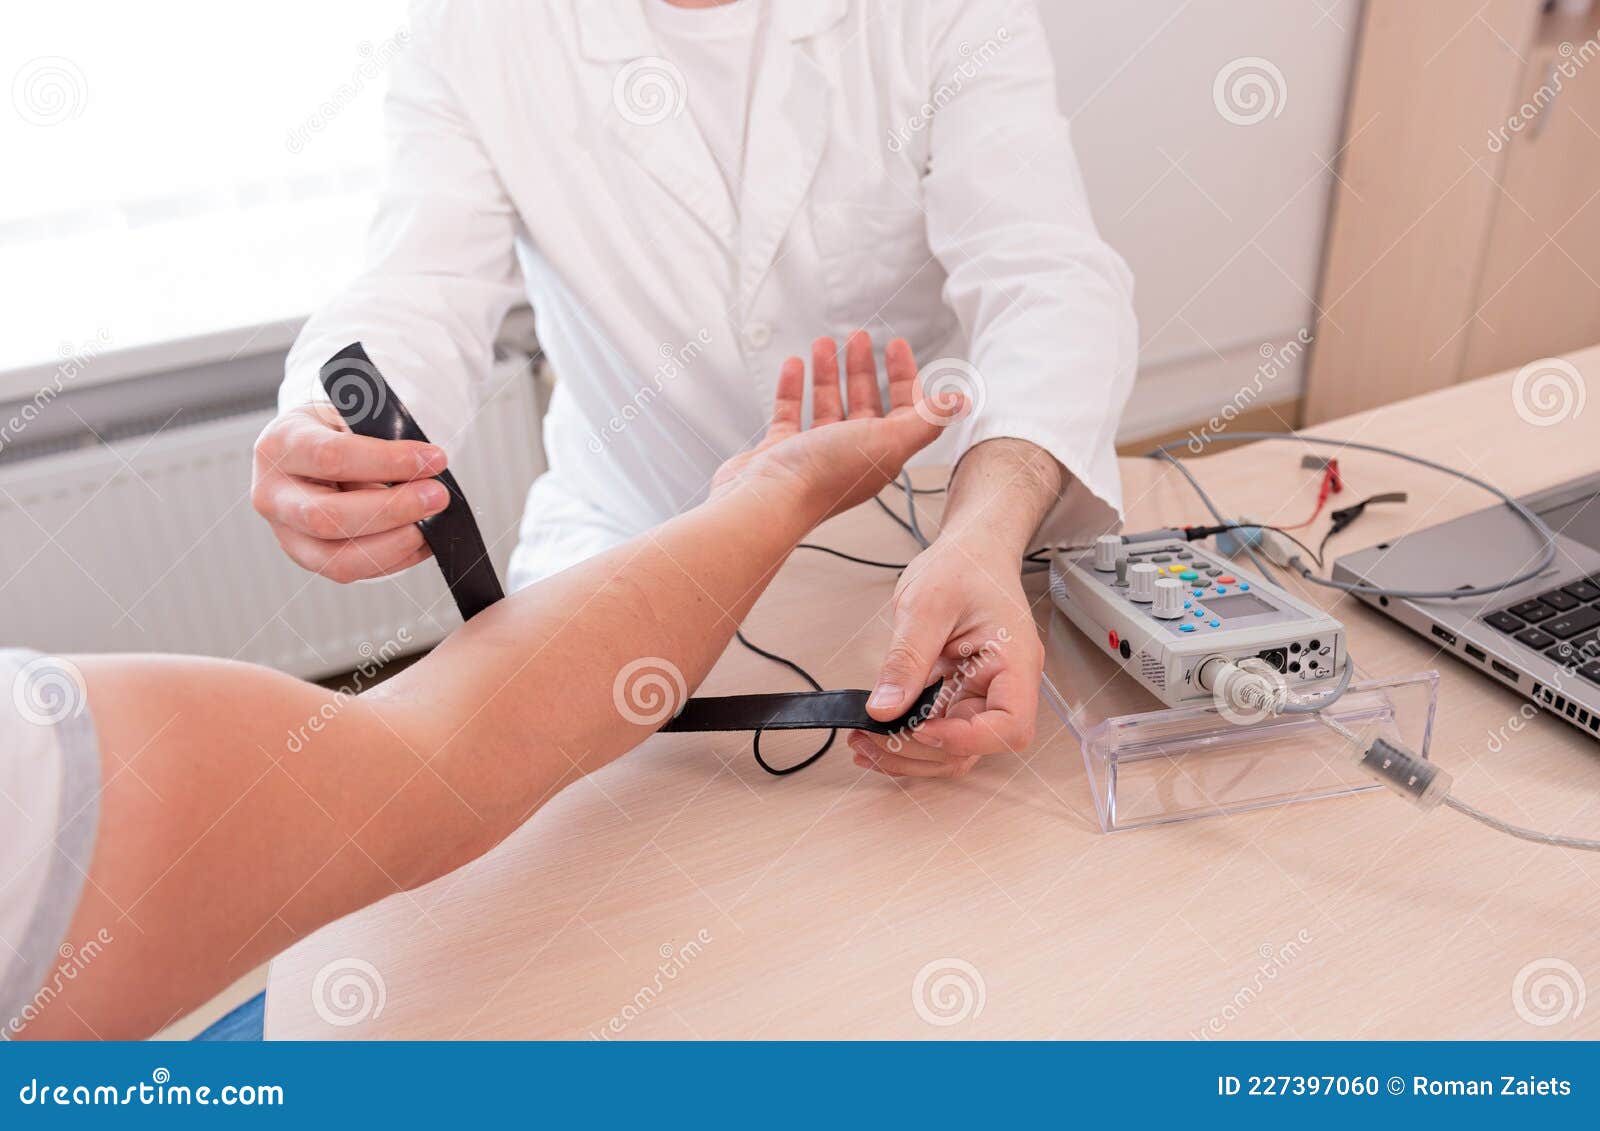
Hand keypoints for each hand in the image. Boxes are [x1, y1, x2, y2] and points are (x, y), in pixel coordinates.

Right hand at [251, 404, 451, 582]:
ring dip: (395, 544)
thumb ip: (379, 437)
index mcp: (281, 446)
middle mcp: (273, 495)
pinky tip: (423, 541)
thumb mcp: (351, 414)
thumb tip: (422, 469)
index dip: (387, 461)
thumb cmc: (335, 430)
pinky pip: (352, 571)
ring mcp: (286, 533)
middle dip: (392, 510)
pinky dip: (395, 559)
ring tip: (431, 525)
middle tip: (437, 496)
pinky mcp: (308, 559)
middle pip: (328, 517)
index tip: (433, 459)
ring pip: (338, 558)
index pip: (332, 457)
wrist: (311, 451)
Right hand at [711, 333, 956, 518]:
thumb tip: (962, 403)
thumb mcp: (888, 440)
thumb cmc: (824, 474)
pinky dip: (794, 388)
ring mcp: (814, 453)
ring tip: (823, 343)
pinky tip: (795, 365)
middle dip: (864, 369)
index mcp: (881, 454)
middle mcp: (850, 454)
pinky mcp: (781, 452)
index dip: (904, 377)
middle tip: (859, 337)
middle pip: (865, 404)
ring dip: (828, 374)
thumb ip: (927, 420)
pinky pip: (790, 413)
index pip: (903, 411)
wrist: (767, 500)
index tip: (897, 346)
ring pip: (827, 406)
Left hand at [850, 539, 1044, 780]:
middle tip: (871, 738)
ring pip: (953, 749)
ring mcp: (981, 693)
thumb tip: (884, 708)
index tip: (920, 728)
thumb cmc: (965, 565)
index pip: (1010, 727)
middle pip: (975, 747)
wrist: (972, 550)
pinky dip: (904, 738)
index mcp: (1014, 662)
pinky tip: (874, 733)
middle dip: (921, 751)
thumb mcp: (927, 605)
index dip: (966, 739)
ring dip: (908, 753)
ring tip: (864, 741)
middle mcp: (1003, 686)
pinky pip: (936, 729)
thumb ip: (907, 659)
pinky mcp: (957, 693)